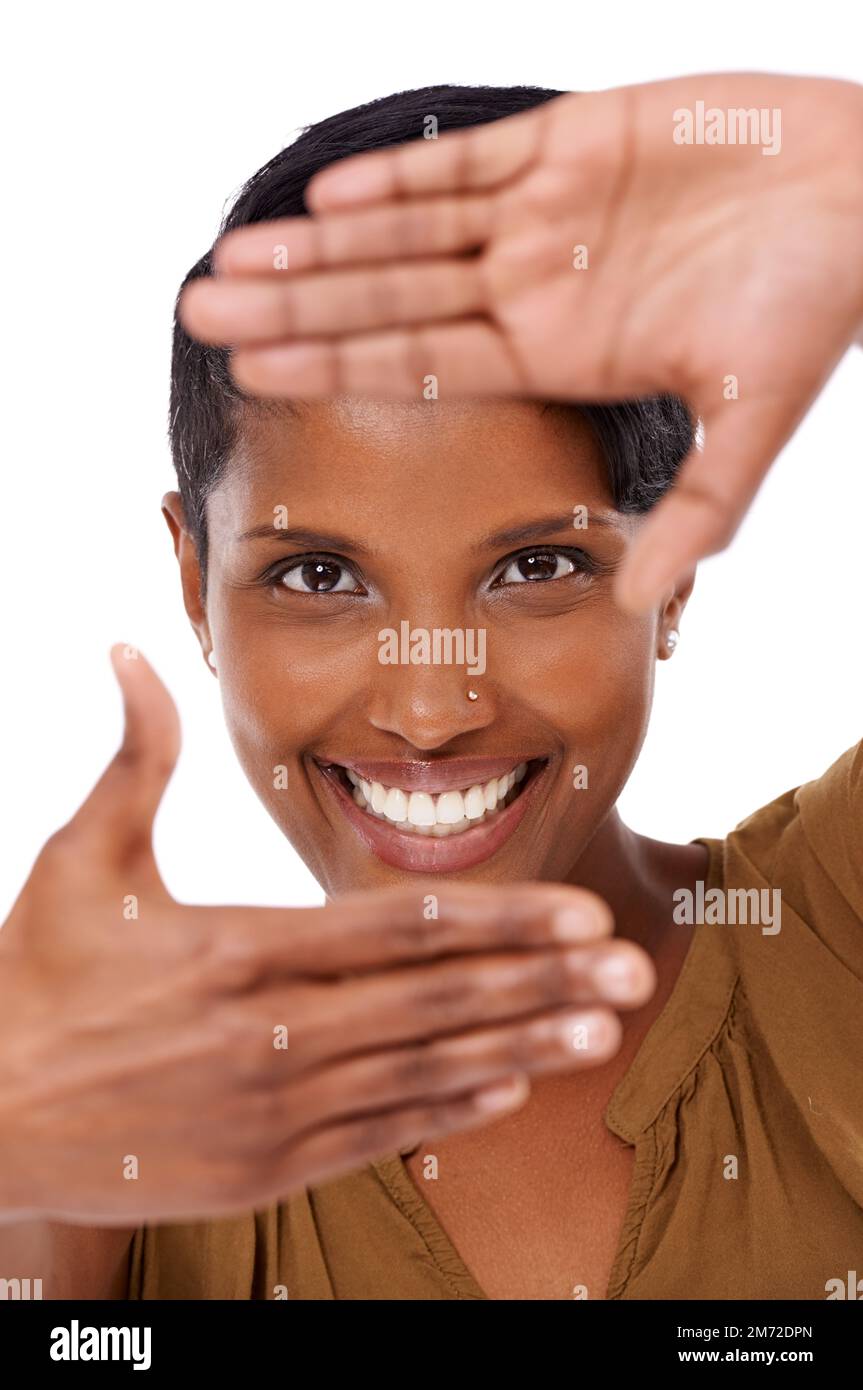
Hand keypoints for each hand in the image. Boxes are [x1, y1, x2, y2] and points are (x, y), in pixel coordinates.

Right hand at [0, 648, 653, 1223]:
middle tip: (634, 973)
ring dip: (520, 1050)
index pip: (395, 929)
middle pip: (434, 1003)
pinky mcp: (264, 1168)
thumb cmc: (32, 982)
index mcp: (236, 951)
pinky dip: (449, 1111)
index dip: (498, 919)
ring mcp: (272, 1112)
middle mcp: (269, 1037)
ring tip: (601, 1034)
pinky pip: (379, 1136)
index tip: (580, 911)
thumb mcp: (76, 862)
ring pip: (423, 1074)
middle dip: (543, 984)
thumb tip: (123, 651)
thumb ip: (131, 759)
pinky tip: (509, 1092)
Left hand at [179, 73, 862, 611]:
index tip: (254, 376)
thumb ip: (702, 511)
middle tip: (199, 309)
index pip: (419, 365)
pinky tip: (331, 193)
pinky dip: (404, 173)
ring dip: (324, 239)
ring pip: (410, 227)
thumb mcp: (756, 425)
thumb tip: (641, 604)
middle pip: (389, 296)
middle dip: (296, 303)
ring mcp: (548, 213)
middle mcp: (533, 287)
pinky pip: (472, 159)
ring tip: (237, 251)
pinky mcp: (576, 137)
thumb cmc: (819, 310)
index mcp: (557, 354)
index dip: (336, 368)